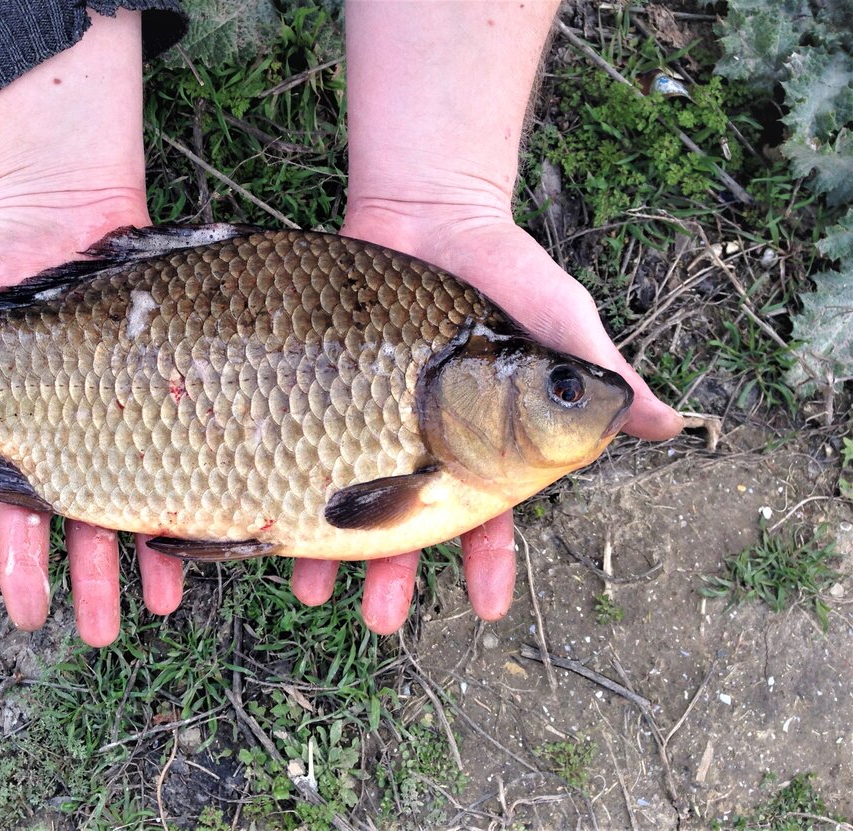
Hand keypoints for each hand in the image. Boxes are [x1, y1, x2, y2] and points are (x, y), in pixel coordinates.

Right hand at [0, 9, 186, 645]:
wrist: (64, 208)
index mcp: (21, 432)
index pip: (18, 517)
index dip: (25, 569)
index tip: (32, 616)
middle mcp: (75, 432)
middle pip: (87, 523)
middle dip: (94, 582)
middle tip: (107, 634)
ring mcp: (126, 412)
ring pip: (140, 498)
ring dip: (147, 556)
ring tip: (162, 606)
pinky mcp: (171, 388)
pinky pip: (189, 444)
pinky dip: (196, 486)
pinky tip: (209, 529)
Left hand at [292, 205, 682, 629]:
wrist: (427, 210)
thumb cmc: (502, 268)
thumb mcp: (558, 318)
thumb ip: (602, 374)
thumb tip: (669, 425)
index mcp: (480, 441)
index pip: (490, 513)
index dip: (489, 563)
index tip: (485, 610)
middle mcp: (419, 442)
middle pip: (407, 522)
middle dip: (394, 574)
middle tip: (380, 622)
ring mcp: (365, 419)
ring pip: (346, 497)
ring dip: (330, 550)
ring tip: (311, 592)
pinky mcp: (320, 389)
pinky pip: (297, 442)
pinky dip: (281, 480)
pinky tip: (267, 519)